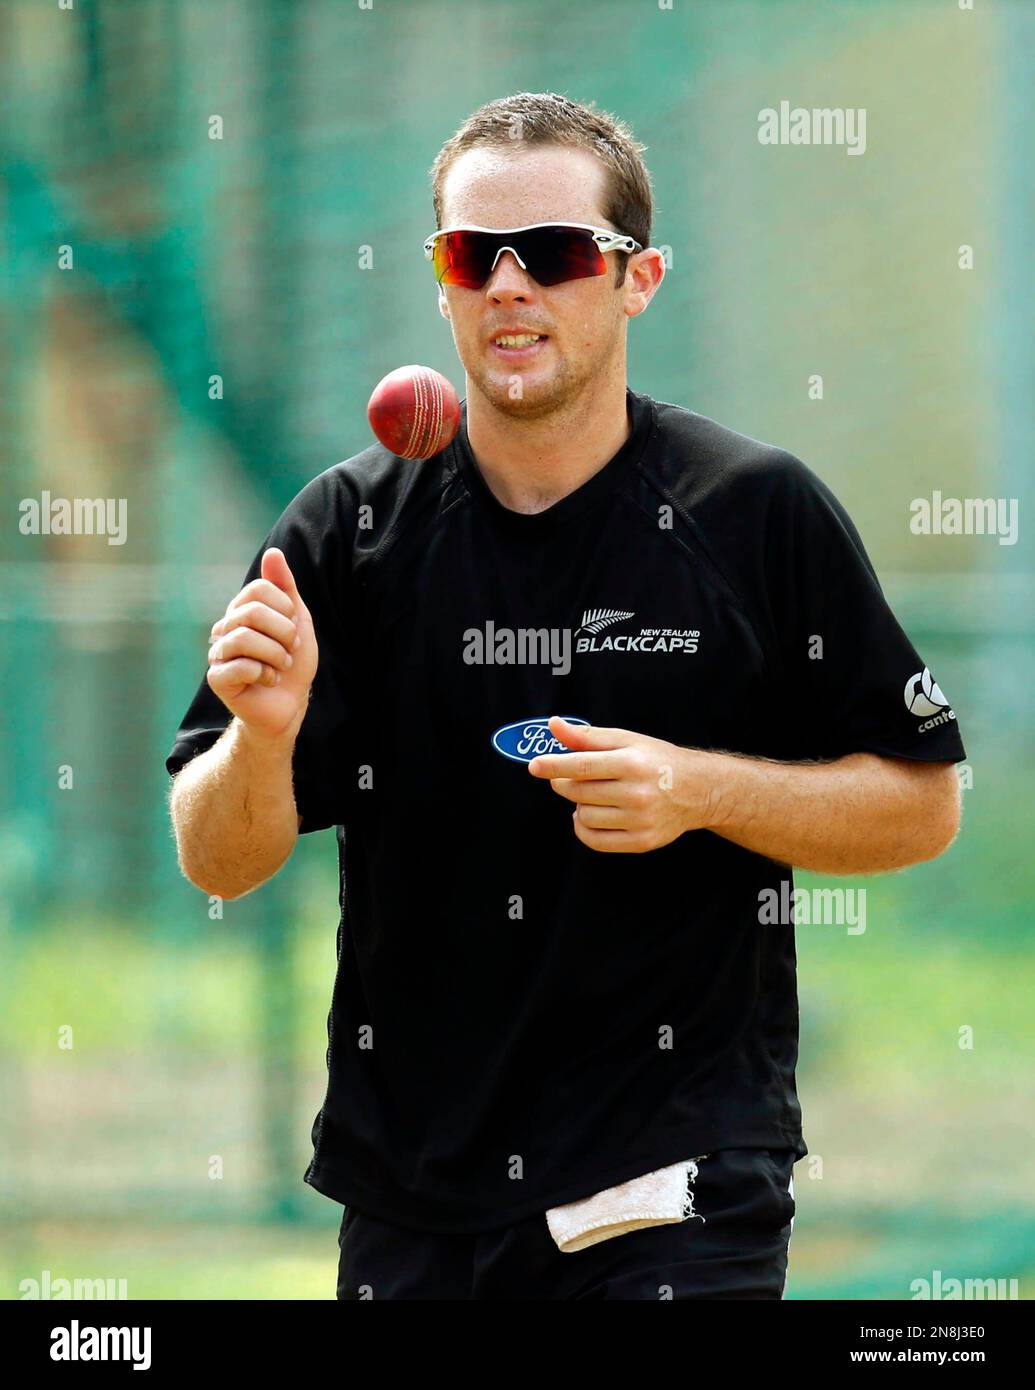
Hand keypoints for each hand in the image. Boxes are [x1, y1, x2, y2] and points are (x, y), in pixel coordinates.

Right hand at [206, 547, 318, 740]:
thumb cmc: (292, 662)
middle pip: (251, 613)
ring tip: (281, 667)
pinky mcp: (217, 679)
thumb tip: (273, 552)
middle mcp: (225, 628)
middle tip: (289, 650)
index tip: (293, 628)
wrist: (289, 704)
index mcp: (241, 611)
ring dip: (275, 655)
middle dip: (283, 633)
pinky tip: (268, 680)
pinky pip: (239, 666)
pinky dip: (264, 674)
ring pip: (244, 639)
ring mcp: (218, 653)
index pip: (259, 589)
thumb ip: (285, 587)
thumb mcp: (297, 619)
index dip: (285, 608)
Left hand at [527, 716, 721, 852]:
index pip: (582, 766)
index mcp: (632, 763)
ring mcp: (641, 820)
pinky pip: (595, 841)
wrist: (698, 790)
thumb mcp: (626, 740)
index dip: (554, 766)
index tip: (535, 766)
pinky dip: (583, 829)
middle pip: (579, 792)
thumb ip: (587, 736)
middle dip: (565, 783)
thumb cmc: (657, 760)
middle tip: (571, 777)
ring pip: (584, 817)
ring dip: (578, 806)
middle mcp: (638, 793)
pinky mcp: (642, 842)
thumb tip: (553, 725)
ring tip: (593, 795)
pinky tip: (590, 816)